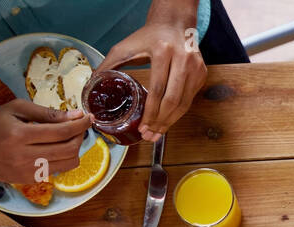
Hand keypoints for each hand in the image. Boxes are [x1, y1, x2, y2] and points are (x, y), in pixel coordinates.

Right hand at [0, 101, 88, 181]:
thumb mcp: (16, 110)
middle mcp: (25, 156)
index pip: (61, 132)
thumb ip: (46, 113)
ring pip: (69, 163)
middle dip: (80, 136)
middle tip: (80, 127)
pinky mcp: (31, 179)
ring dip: (76, 149)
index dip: (79, 125)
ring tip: (70, 137)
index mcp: (19, 135)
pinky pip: (59, 170)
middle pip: (69, 149)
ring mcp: (28, 171)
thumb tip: (76, 115)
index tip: (88, 118)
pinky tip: (57, 148)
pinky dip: (64, 158)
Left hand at [99, 20, 206, 140]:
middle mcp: (183, 60)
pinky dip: (178, 113)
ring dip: (170, 121)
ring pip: (184, 104)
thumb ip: (109, 65)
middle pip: (173, 101)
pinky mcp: (202, 75)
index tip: (143, 127)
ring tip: (158, 133)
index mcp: (163, 52)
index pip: (158, 89)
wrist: (174, 24)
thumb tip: (92, 84)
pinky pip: (190, 99)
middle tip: (150, 135)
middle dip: (161, 122)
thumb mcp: (126, 46)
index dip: (151, 112)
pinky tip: (167, 120)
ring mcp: (196, 68)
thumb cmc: (149, 36)